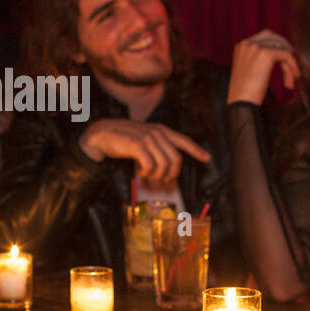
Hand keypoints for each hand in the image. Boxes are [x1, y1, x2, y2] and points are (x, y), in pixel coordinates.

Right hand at [79, 119, 209, 183]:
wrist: (103, 134)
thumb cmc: (123, 139)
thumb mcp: (144, 139)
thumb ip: (157, 147)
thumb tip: (168, 165)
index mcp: (161, 130)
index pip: (183, 140)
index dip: (196, 150)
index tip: (206, 158)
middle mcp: (157, 132)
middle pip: (176, 159)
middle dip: (171, 174)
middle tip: (162, 180)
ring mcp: (148, 138)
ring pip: (164, 165)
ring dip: (157, 175)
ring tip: (147, 176)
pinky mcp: (138, 145)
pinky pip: (150, 166)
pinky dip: (146, 173)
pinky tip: (140, 172)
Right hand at [228, 30, 299, 104]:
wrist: (241, 103)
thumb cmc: (244, 94)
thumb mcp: (249, 71)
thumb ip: (259, 60)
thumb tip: (281, 57)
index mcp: (241, 46)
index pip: (265, 38)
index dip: (278, 49)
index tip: (284, 64)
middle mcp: (248, 44)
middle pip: (275, 39)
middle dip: (285, 53)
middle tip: (292, 69)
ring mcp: (256, 47)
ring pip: (282, 48)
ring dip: (289, 65)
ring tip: (289, 81)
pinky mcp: (266, 55)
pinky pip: (286, 55)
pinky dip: (292, 66)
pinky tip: (292, 80)